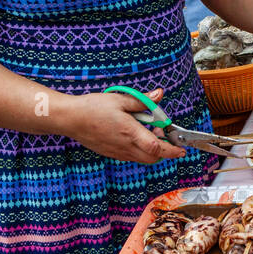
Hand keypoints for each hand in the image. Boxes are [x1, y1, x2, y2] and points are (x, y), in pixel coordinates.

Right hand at [59, 87, 186, 163]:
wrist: (70, 119)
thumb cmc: (93, 108)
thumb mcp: (121, 99)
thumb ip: (142, 101)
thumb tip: (159, 94)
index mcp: (130, 133)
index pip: (157, 148)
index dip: (172, 150)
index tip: (182, 148)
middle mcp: (125, 147)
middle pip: (153, 158)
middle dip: (164, 150)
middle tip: (161, 132)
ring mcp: (117, 153)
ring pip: (143, 159)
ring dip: (151, 150)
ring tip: (146, 130)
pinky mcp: (111, 153)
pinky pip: (131, 157)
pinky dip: (140, 150)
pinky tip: (133, 134)